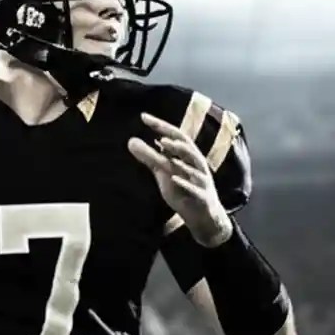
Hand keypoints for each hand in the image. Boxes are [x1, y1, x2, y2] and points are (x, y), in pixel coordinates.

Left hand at [127, 112, 232, 246]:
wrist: (202, 217)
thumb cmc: (184, 190)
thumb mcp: (164, 173)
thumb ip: (150, 157)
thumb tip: (131, 141)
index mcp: (188, 156)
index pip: (175, 136)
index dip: (160, 126)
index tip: (143, 117)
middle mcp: (197, 165)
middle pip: (188, 148)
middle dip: (175, 141)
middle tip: (160, 136)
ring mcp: (201, 180)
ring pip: (194, 165)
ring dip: (181, 156)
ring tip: (165, 147)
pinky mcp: (202, 197)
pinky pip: (195, 189)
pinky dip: (186, 182)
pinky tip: (174, 177)